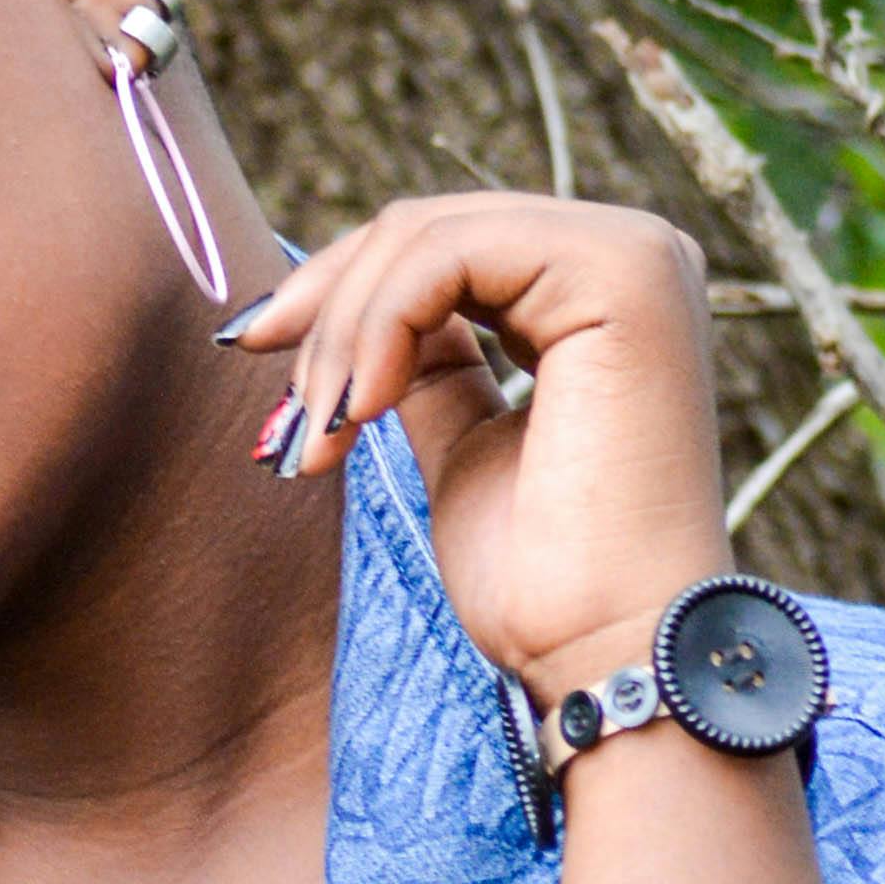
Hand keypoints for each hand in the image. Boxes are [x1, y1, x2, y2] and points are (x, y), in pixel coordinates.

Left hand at [224, 192, 734, 700]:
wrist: (608, 656)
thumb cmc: (543, 587)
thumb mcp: (460, 450)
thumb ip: (428, 368)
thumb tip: (361, 318)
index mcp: (595, 292)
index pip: (439, 244)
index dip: (335, 293)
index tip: (254, 354)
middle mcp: (627, 255)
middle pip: (423, 227)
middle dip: (325, 314)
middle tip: (283, 421)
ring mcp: (630, 256)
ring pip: (426, 235)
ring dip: (344, 335)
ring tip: (322, 437)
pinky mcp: (621, 273)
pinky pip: (450, 254)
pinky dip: (380, 325)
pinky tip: (364, 413)